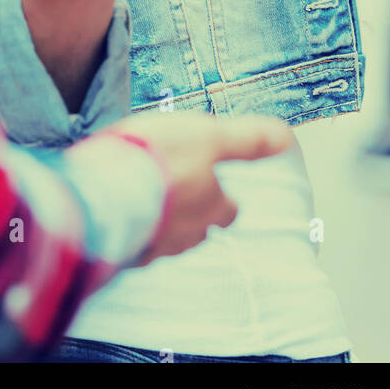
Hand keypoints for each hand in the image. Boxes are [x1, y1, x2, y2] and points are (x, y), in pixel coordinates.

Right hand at [112, 114, 292, 264]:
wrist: (103, 192)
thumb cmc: (158, 159)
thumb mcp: (208, 136)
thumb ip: (247, 140)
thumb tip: (286, 138)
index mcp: (212, 207)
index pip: (229, 208)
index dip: (224, 195)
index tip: (215, 183)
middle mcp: (188, 234)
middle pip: (199, 229)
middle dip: (192, 213)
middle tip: (178, 190)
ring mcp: (154, 246)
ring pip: (166, 238)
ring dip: (160, 220)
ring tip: (145, 198)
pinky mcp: (123, 252)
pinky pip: (133, 243)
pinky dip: (131, 229)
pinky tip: (120, 214)